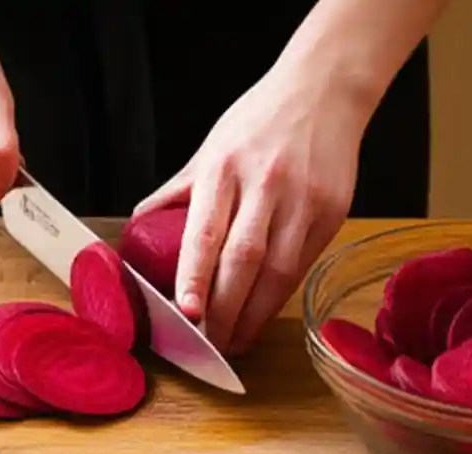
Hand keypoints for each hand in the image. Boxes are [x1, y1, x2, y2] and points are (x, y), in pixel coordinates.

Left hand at [134, 64, 370, 356]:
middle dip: (224, 311)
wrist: (324, 90)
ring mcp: (302, 201)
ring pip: (278, 272)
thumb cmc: (259, 120)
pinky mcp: (332, 212)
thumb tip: (139, 225)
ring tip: (234, 342)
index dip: (195, 277)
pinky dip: (279, 297)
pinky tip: (262, 315)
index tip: (186, 313)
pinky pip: (301, 266)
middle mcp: (264, 186)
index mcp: (224, 169)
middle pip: (243, 261)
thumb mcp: (210, 147)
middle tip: (207, 345)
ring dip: (254, 315)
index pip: (206, 234)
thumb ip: (178, 191)